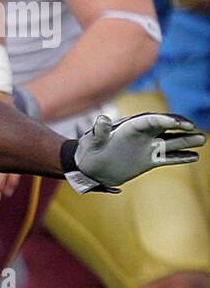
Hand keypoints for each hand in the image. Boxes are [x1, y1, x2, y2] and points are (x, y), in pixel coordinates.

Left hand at [71, 113, 204, 192]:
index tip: (181, 124)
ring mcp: (147, 147)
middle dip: (180, 127)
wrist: (89, 169)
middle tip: (194, 128)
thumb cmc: (89, 152)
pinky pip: (167, 158)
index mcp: (130, 127)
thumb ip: (99, 131)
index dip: (166, 120)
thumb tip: (102, 118)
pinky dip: (180, 157)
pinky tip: (194, 156)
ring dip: (186, 141)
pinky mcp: (148, 160)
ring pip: (171, 142)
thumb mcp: (92, 141)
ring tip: (202, 139)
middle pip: (165, 128)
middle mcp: (142, 135)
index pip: (152, 120)